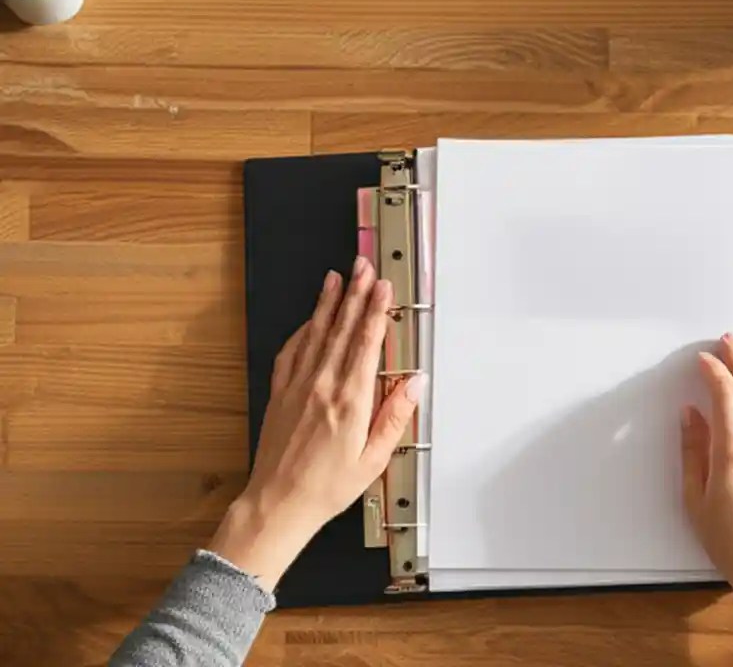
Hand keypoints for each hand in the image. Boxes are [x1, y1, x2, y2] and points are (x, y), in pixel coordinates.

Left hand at [209, 256, 423, 589]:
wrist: (279, 503)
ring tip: (337, 278)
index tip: (383, 287)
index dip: (376, 311)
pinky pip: (291, 352)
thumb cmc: (327, 487)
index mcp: (350, 401)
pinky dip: (302, 330)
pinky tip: (309, 319)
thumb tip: (415, 383)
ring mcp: (298, 387)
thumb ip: (396, 416)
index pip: (366, 343)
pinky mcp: (280, 394)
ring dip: (328, 303)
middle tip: (363, 267)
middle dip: (355, 294)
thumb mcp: (375, 458)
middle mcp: (322, 387)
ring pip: (315, 334)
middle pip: (341, 329)